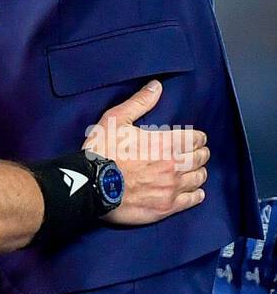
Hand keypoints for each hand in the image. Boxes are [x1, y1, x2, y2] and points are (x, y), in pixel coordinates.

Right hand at [82, 80, 207, 225]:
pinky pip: (192, 200)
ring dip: (199, 172)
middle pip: (201, 158)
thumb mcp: (117, 119)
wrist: (92, 186)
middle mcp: (175, 165)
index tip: (196, 138)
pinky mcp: (167, 207)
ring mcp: (172, 188)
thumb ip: (140, 102)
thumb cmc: (103, 152)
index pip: (196, 138)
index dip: (197, 137)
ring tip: (195, 171)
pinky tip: (195, 192)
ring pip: (199, 178)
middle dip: (200, 153)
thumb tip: (156, 86)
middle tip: (197, 153)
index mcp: (165, 143)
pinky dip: (197, 194)